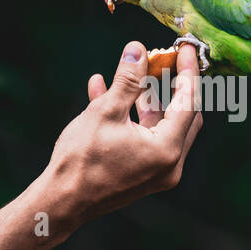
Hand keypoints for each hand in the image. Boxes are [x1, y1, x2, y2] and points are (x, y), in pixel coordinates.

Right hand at [46, 40, 202, 222]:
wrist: (61, 202)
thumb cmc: (81, 161)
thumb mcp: (105, 112)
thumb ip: (127, 80)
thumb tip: (138, 50)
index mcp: (167, 149)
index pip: (189, 101)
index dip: (188, 70)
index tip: (185, 48)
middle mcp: (170, 164)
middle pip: (183, 114)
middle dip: (173, 84)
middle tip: (162, 59)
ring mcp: (158, 171)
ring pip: (163, 125)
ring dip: (149, 98)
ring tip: (134, 72)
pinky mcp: (143, 174)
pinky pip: (145, 137)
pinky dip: (133, 116)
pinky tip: (105, 90)